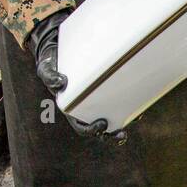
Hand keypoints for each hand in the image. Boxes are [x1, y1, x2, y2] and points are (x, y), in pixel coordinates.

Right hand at [28, 11, 125, 142]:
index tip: (102, 124)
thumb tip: (61, 83)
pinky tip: (139, 101)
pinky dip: (129, 103)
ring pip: (112, 116)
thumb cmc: (52, 63)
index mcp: (72, 109)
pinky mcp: (107, 88)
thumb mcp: (46, 69)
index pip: (82, 126)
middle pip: (100, 127)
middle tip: (121, 135)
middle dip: (111, 134)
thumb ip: (50, 76)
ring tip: (136, 119)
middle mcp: (86, 108)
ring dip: (124, 122)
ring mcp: (97, 99)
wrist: (60, 51)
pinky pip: (118, 99)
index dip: (92, 129)